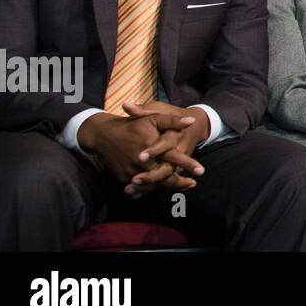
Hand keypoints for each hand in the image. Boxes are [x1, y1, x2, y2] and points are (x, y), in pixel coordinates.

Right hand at [79, 109, 198, 198]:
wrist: (105, 135)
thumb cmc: (133, 125)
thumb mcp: (153, 118)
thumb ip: (173, 121)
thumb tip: (192, 121)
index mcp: (150, 147)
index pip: (173, 158)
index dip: (187, 164)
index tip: (201, 171)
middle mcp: (141, 163)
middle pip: (163, 176)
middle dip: (179, 182)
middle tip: (193, 184)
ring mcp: (131, 172)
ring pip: (152, 184)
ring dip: (168, 187)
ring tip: (184, 186)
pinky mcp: (124, 178)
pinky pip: (141, 186)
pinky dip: (152, 188)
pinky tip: (164, 187)